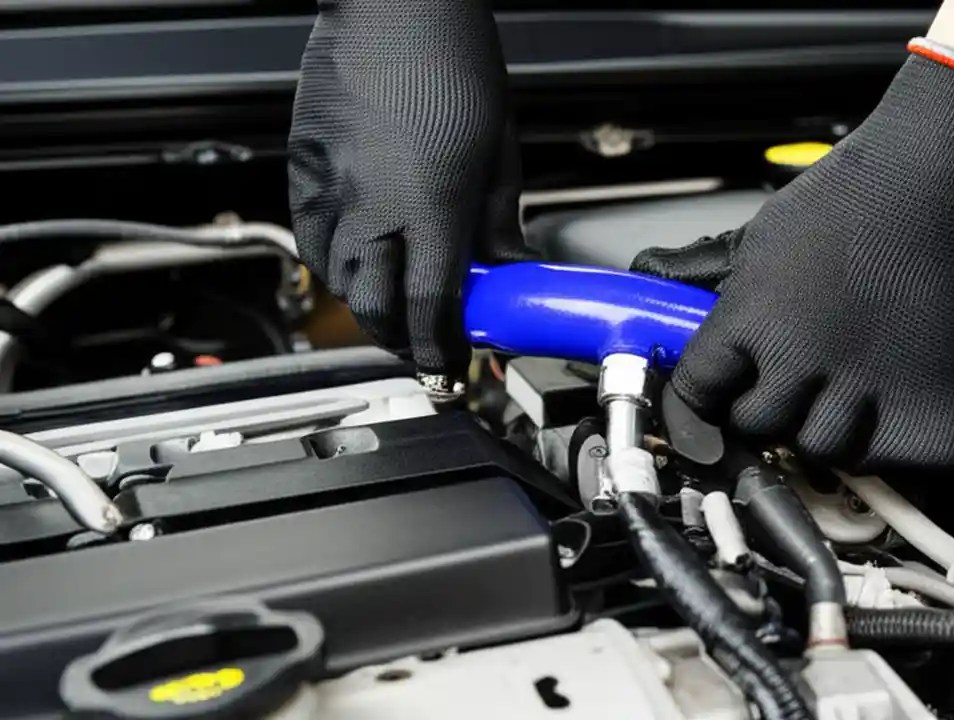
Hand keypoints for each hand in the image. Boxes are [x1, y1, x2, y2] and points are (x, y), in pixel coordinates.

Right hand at [287, 0, 531, 376]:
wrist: (396, 5)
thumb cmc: (453, 61)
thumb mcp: (499, 153)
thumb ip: (499, 225)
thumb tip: (512, 270)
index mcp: (433, 207)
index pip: (432, 311)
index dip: (442, 351)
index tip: (451, 365)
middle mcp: (373, 206)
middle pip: (376, 310)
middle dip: (402, 341)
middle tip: (424, 344)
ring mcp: (330, 189)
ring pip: (335, 282)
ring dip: (366, 305)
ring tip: (393, 303)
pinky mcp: (303, 170)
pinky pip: (308, 240)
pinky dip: (331, 264)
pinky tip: (356, 260)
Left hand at [636, 55, 953, 466]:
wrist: (948, 175)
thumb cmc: (858, 195)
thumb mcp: (761, 234)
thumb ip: (705, 274)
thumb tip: (649, 272)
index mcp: (751, 322)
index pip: (698, 397)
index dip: (710, 400)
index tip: (723, 401)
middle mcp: (803, 365)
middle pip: (760, 430)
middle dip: (774, 409)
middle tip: (806, 380)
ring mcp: (870, 394)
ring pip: (825, 453)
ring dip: (834, 428)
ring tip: (858, 383)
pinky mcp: (934, 417)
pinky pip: (897, 462)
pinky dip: (899, 442)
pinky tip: (903, 398)